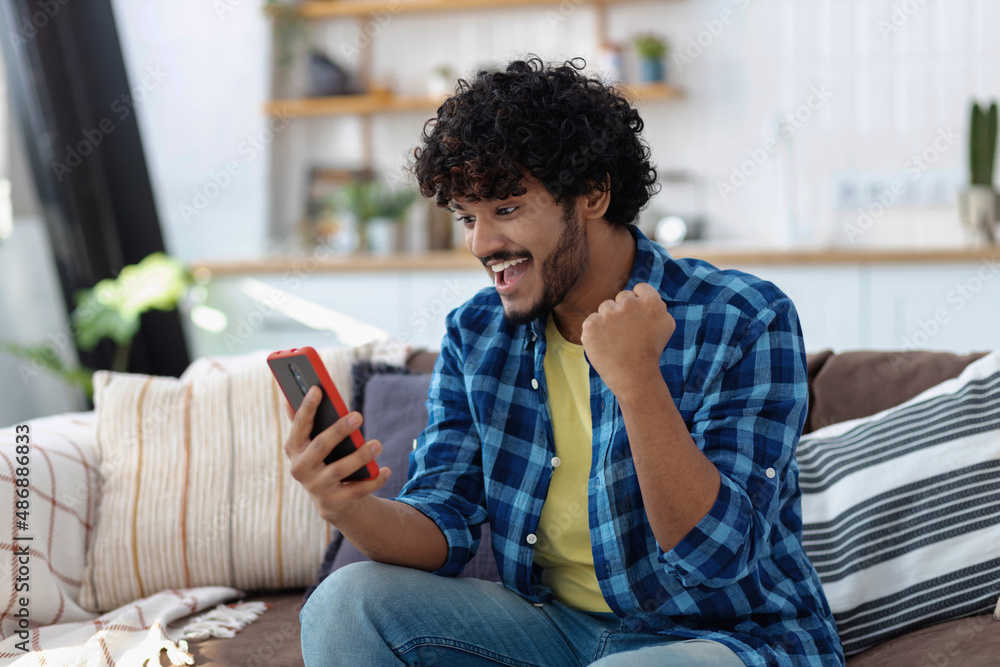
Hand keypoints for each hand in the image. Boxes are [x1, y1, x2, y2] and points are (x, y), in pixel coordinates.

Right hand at [284, 386, 390, 523]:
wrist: (330, 499)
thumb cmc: (323, 459)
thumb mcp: (313, 441)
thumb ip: (307, 419)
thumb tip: (303, 389)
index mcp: (293, 448)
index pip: (299, 425)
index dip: (307, 408)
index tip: (318, 389)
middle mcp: (300, 468)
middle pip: (320, 447)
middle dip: (339, 431)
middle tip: (358, 415)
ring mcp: (316, 487)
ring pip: (340, 470)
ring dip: (360, 456)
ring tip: (378, 444)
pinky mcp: (333, 502)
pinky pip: (356, 491)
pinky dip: (373, 481)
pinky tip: (386, 470)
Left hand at [580, 282, 674, 398]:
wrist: (634, 376)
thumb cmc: (651, 351)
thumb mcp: (666, 324)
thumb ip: (656, 305)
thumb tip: (643, 296)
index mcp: (650, 302)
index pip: (640, 289)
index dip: (639, 302)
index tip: (638, 317)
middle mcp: (629, 303)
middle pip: (622, 297)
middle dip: (624, 311)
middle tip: (628, 332)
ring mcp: (608, 313)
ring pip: (606, 308)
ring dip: (609, 320)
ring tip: (617, 340)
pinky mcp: (591, 324)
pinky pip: (592, 320)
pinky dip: (596, 332)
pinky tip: (606, 344)